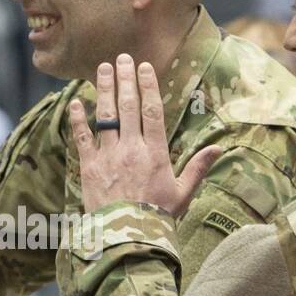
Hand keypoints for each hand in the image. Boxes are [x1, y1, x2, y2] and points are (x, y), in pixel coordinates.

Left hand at [69, 54, 220, 216]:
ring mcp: (108, 157)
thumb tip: (219, 149)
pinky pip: (82, 138)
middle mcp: (131, 149)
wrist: (127, 237)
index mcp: (155, 153)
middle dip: (125, 79)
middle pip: (128, 106)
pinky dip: (78, 119)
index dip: (148, 86)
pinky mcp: (89, 168)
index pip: (152, 111)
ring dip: (104, 90)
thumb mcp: (183, 193)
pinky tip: (75, 102)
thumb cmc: (157, 217)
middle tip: (122, 58)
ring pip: (105, 116)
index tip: (144, 68)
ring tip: (103, 69)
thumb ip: (198, 168)